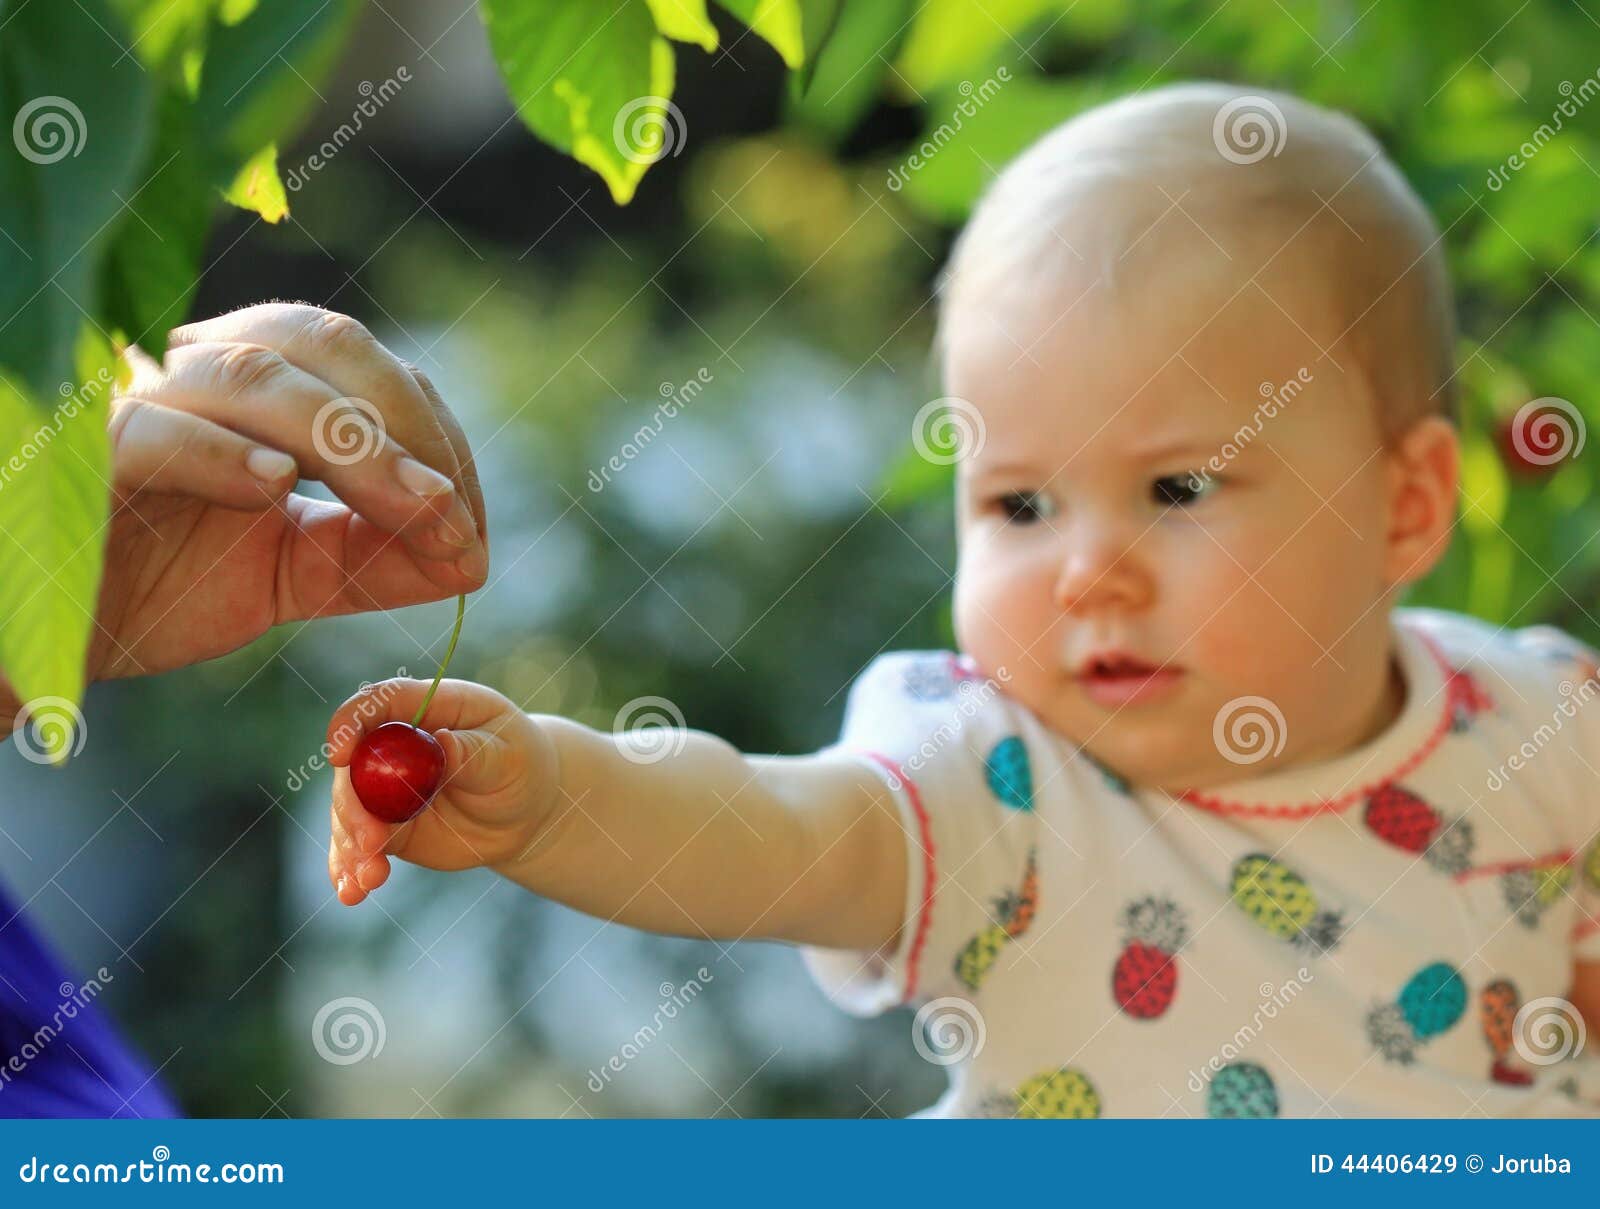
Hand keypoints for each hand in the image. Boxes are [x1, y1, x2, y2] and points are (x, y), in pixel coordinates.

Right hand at [88, 303, 488, 684]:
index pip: (369, 371)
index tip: (472, 528)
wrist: (31, 638)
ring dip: (354, 444)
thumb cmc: (144, 590)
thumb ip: (370, 561)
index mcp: (253, 391)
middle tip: (454, 520)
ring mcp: (136, 404)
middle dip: (409, 427)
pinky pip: (154, 432)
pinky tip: (277, 490)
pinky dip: (222, 454)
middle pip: (324, 342)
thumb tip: (470, 560)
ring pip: (252, 376)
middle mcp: (197, 375)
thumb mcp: (282, 578)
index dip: (437, 436)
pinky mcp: (79, 455)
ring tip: (415, 509)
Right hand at [323, 677, 558, 904]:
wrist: (524, 811)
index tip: (339, 753)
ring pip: (348, 810)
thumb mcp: (509, 756)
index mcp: (427, 709)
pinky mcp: (384, 826)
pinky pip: (355, 846)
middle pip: (353, 766)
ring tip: (372, 878)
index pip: (379, 703)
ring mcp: (383, 788)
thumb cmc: (521, 767)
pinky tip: (352, 891)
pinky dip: (349, 868)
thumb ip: (473, 751)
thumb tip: (440, 742)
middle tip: (371, 842)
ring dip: (350, 845)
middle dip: (352, 805)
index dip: (351, 722)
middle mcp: (394, 745)